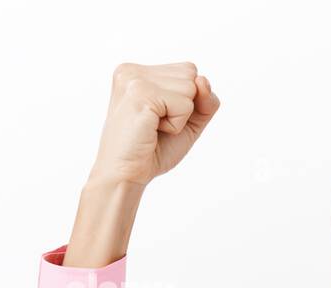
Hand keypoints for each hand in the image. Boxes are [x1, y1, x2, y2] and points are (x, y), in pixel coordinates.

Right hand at [88, 61, 220, 186]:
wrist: (126, 174)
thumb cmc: (154, 150)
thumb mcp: (189, 122)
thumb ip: (204, 100)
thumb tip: (202, 80)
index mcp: (138, 72)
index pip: (188, 71)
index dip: (187, 101)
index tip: (160, 118)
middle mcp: (133, 71)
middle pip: (191, 74)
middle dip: (185, 106)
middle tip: (157, 124)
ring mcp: (134, 79)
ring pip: (191, 87)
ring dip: (180, 117)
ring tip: (153, 127)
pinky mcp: (140, 93)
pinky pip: (185, 105)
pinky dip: (176, 125)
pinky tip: (152, 130)